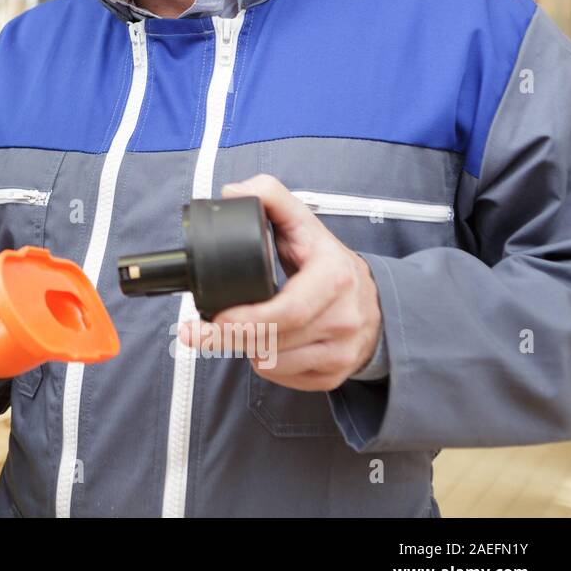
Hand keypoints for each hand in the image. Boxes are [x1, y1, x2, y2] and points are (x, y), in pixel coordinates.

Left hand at [176, 174, 381, 390]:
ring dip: (246, 348)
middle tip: (195, 333)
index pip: (287, 310)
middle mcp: (343, 318)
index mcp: (335, 278)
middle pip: (274, 341)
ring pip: (274, 363)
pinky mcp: (334, 375)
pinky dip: (263, 364)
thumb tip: (234, 192)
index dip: (245, 320)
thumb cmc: (331, 262)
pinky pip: (283, 377)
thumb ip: (271, 197)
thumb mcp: (305, 223)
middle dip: (228, 338)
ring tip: (237, 329)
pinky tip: (261, 344)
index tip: (213, 319)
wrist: (375, 302)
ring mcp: (341, 351)